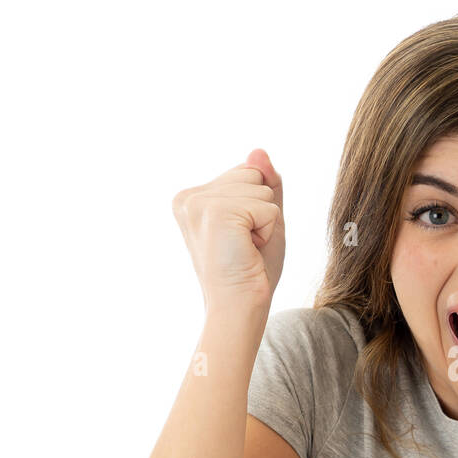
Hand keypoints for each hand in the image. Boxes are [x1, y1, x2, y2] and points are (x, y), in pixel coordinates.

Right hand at [171, 148, 285, 312]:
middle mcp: (189, 196)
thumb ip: (264, 184)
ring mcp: (198, 202)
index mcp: (192, 197)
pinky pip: (267, 205)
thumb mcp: (263, 219)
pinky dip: (268, 230)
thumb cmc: (250, 270)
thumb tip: (259, 151)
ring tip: (245, 247)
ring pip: (261, 188)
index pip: (246, 172)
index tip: (241, 237)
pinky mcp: (215, 211)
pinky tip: (248, 249)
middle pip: (253, 174)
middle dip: (262, 210)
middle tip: (245, 244)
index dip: (257, 207)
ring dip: (265, 222)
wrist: (239, 306)